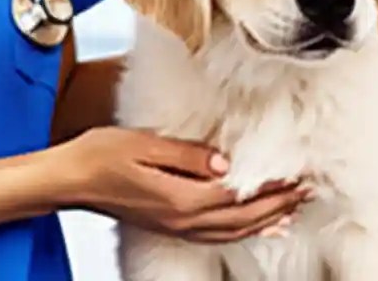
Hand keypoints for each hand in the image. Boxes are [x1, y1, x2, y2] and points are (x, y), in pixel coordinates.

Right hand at [50, 127, 310, 243]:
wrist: (69, 179)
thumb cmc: (100, 155)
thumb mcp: (144, 144)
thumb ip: (188, 155)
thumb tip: (226, 163)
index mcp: (180, 198)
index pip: (239, 196)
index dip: (271, 187)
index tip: (298, 177)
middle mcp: (183, 219)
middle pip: (243, 218)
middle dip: (279, 205)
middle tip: (307, 192)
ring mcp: (175, 226)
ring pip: (232, 231)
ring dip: (266, 221)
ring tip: (292, 210)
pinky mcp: (169, 225)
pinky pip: (216, 235)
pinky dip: (242, 231)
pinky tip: (253, 226)